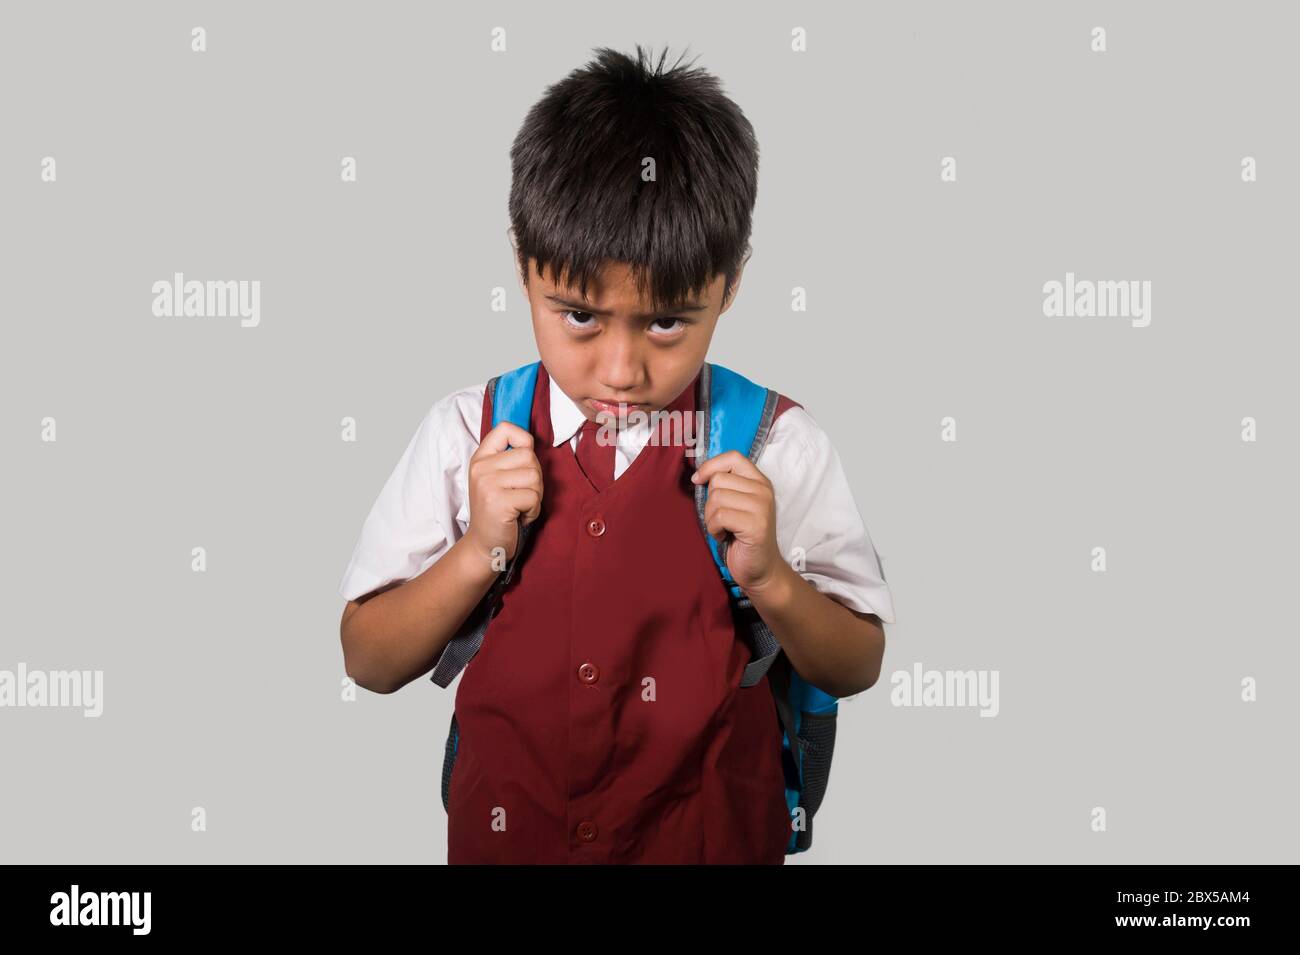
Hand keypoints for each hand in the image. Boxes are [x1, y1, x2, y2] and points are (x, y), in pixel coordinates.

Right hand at [465, 422, 543, 564]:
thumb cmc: (498, 510)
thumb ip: (509, 458)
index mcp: (480, 458)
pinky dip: (533, 510)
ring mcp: (488, 484)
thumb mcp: (496, 478)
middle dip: (534, 477)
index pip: (505, 428)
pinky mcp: (499, 503)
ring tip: (520, 506)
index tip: (523, 461)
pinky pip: (533, 497)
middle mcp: (481, 468)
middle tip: (522, 494)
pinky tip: (519, 516)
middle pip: (529, 455)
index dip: (523, 440)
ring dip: (535, 495)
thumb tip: (530, 440)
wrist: (485, 544)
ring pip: (534, 476)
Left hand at [690, 450, 783, 594]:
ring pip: (717, 498)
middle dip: (709, 501)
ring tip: (723, 528)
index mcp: (759, 481)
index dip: (710, 466)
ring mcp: (762, 507)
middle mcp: (763, 490)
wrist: (760, 569)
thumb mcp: (736, 505)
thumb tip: (697, 475)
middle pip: (719, 479)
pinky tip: (724, 536)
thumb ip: (725, 487)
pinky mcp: (756, 525)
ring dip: (711, 517)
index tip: (698, 480)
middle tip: (720, 519)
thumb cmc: (742, 537)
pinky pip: (720, 516)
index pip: (733, 457)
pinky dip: (714, 529)